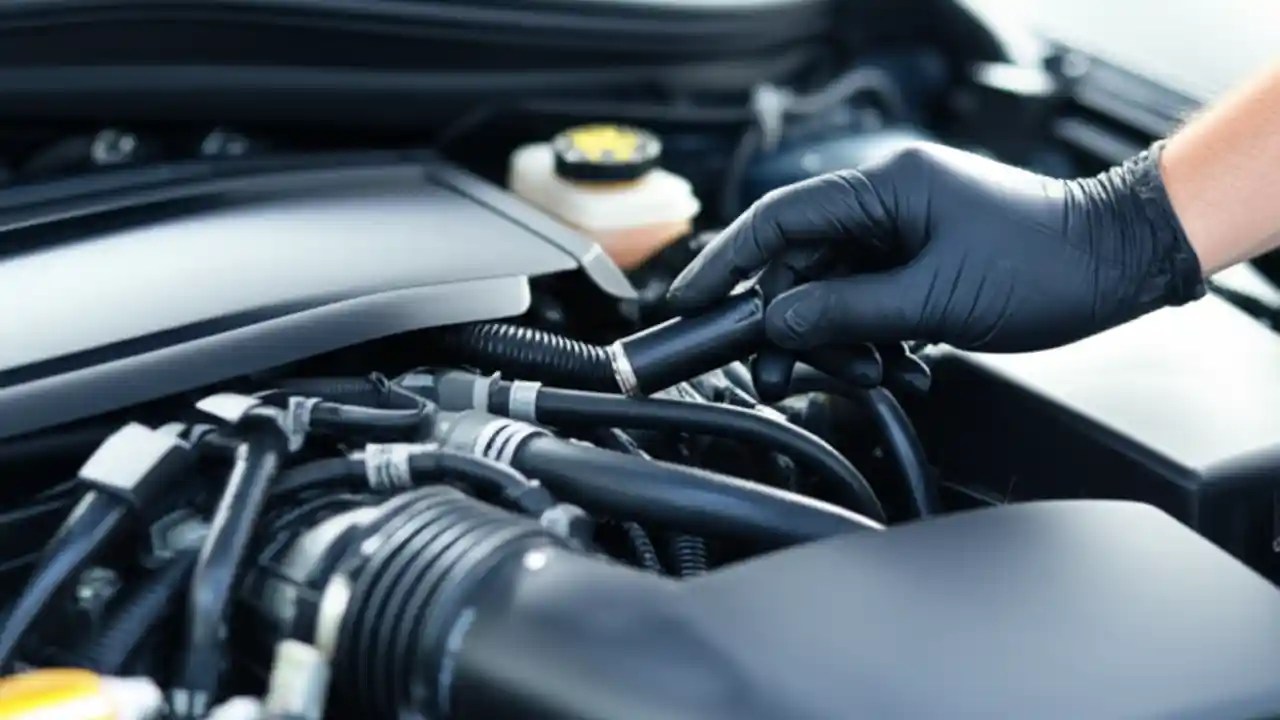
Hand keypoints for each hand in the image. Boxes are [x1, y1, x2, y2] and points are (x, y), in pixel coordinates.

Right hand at [668, 143, 1204, 352]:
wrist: (1119, 264)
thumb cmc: (1044, 264)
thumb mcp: (935, 300)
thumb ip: (847, 311)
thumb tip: (779, 322)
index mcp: (885, 189)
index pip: (779, 221)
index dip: (727, 262)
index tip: (690, 298)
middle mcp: (888, 203)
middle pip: (804, 269)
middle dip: (796, 328)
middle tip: (781, 377)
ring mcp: (906, 233)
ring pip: (838, 294)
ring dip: (846, 344)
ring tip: (877, 376)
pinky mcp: (923, 262)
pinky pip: (873, 304)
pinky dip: (878, 342)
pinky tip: (904, 369)